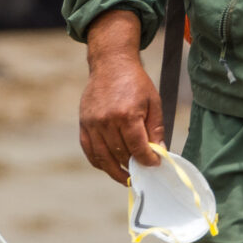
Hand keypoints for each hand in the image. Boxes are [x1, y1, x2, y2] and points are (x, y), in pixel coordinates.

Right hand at [77, 11, 161, 185]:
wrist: (111, 64)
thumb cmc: (135, 82)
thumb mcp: (153, 102)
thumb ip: (156, 129)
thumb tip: (159, 152)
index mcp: (127, 115)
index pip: (138, 148)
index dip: (148, 160)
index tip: (154, 164)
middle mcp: (107, 121)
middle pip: (121, 155)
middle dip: (134, 166)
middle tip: (142, 170)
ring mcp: (92, 124)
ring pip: (103, 157)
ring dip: (116, 171)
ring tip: (127, 177)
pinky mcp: (84, 124)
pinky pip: (89, 151)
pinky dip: (99, 162)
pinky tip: (109, 167)